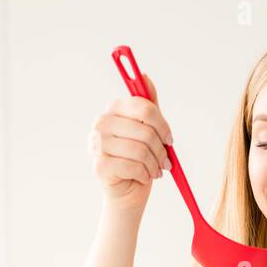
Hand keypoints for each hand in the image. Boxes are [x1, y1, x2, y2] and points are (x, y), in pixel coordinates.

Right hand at [89, 73, 173, 211]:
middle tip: (165, 160)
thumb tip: (144, 76)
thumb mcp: (147, 129)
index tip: (169, 139)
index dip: (162, 125)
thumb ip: (147, 104)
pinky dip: (145, 174)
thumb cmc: (138, 158)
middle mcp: (101, 123)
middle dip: (161, 150)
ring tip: (156, 170)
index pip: (143, 107)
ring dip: (154, 164)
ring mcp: (97, 144)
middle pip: (145, 131)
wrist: (126, 190)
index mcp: (113, 109)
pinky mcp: (99, 165)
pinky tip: (145, 177)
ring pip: (140, 150)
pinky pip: (132, 167)